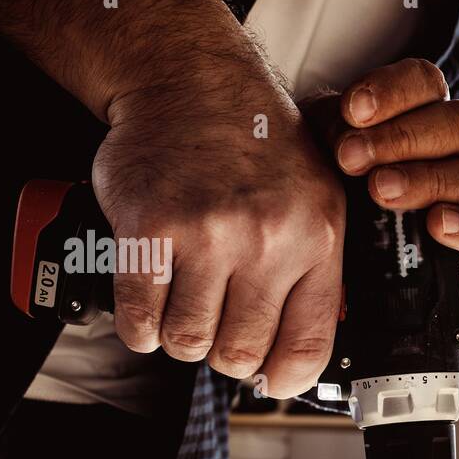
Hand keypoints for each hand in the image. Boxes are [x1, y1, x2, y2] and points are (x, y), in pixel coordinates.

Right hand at [94, 78, 344, 398]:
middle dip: (224, 352)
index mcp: (317, 239)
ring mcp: (208, 235)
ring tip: (183, 307)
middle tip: (216, 327)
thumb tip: (296, 356)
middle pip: (240, 353)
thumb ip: (316, 273)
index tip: (269, 380)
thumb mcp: (317, 201)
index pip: (306, 347)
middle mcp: (268, 239)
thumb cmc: (255, 142)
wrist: (192, 78)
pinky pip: (141, 318)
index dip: (283, 380)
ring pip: (188, 341)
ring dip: (180, 339)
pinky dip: (141, 327)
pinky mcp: (150, 229)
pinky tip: (150, 306)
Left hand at [331, 59, 458, 267]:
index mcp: (421, 112)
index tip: (353, 111)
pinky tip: (433, 225)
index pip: (426, 82)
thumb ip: (335, 129)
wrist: (331, 242)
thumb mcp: (320, 145)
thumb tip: (348, 133)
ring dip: (431, 180)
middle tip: (353, 159)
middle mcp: (455, 149)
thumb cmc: (330, 184)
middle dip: (404, 138)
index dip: (393, 91)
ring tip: (381, 192)